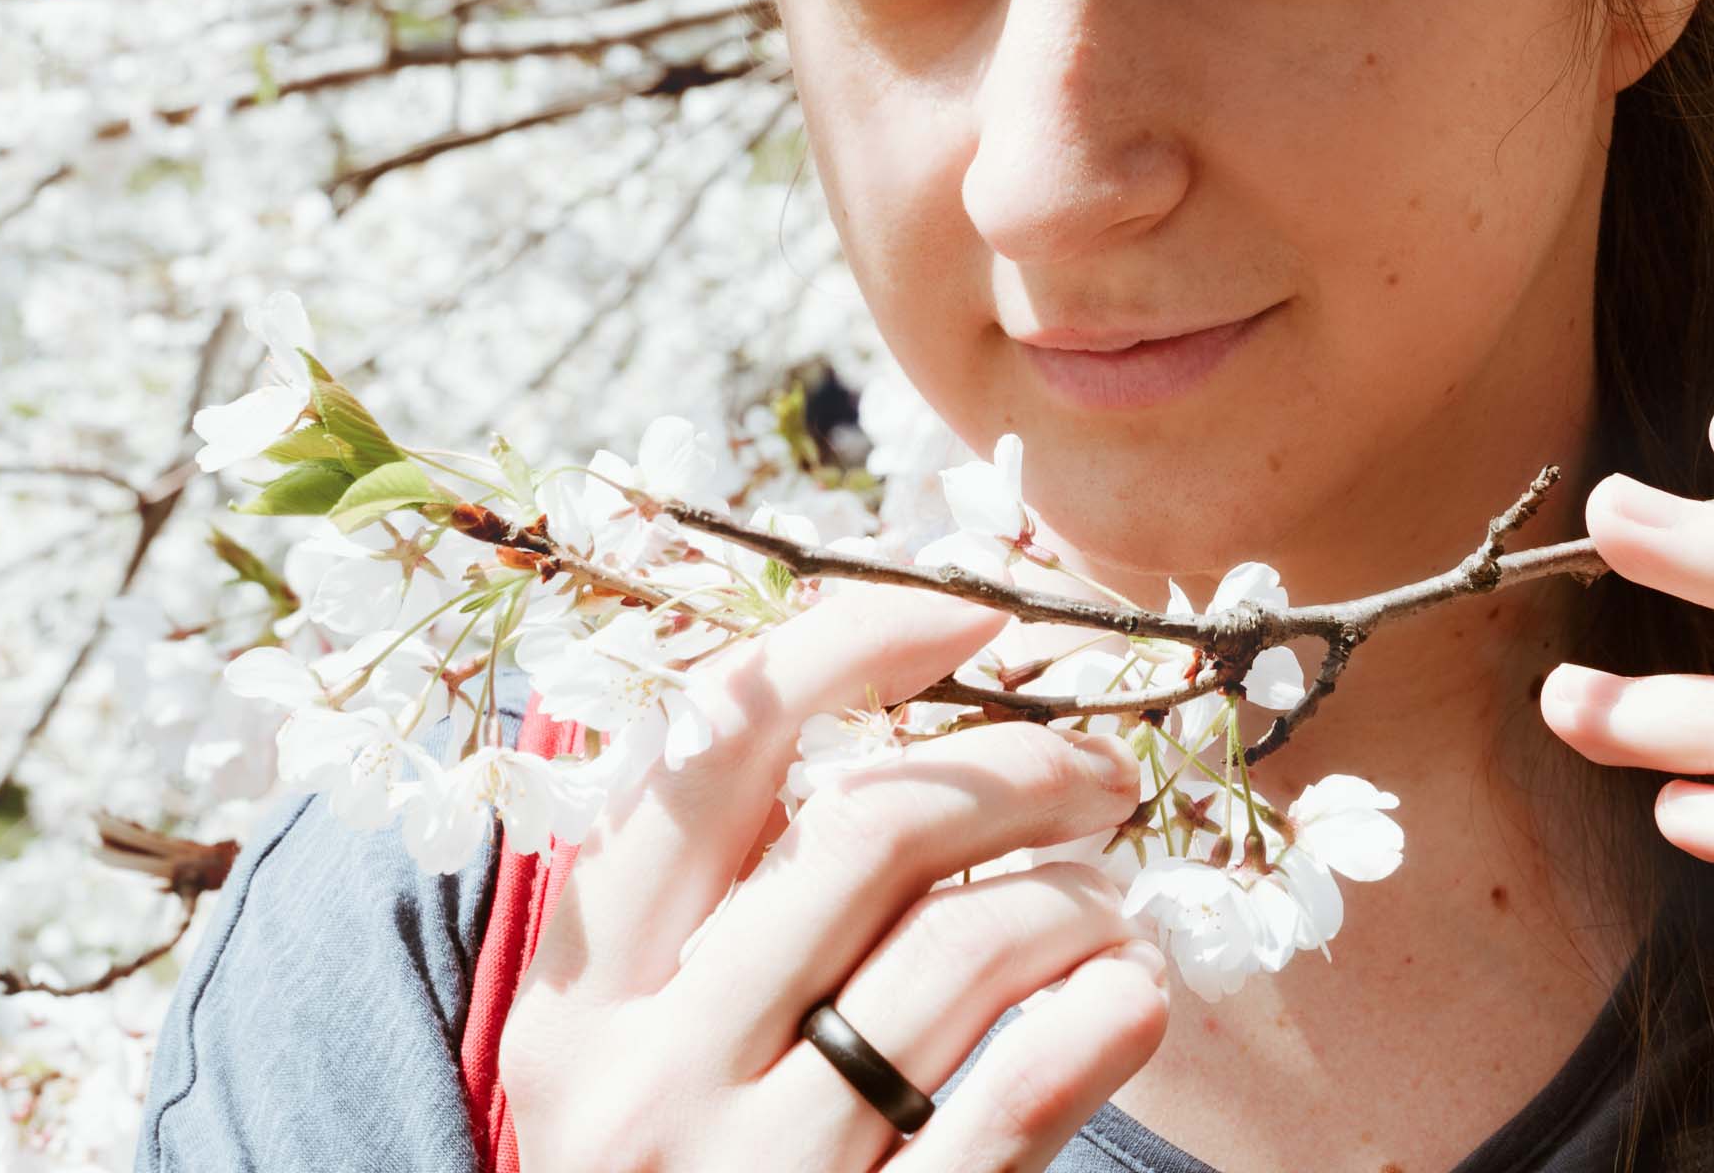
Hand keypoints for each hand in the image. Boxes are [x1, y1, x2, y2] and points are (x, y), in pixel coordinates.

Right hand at [500, 584, 1172, 1171]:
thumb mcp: (644, 1041)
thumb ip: (715, 889)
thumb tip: (883, 669)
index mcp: (581, 989)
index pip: (711, 741)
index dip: (856, 640)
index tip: (974, 607)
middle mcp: (643, 1072)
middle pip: (871, 831)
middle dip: (1021, 767)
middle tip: (1101, 773)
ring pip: (962, 952)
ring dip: (1077, 896)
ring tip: (1112, 902)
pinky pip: (1011, 1105)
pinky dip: (1098, 1022)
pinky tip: (1132, 997)